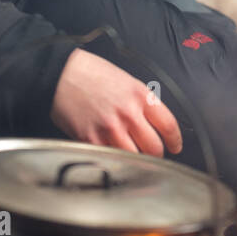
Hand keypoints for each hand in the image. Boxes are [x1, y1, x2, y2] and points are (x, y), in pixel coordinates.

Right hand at [49, 47, 182, 156]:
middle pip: (154, 148)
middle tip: (152, 155)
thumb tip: (152, 124)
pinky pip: (111, 159)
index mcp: (140, 95)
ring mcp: (110, 128)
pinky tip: (113, 157)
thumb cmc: (90, 73)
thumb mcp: (125, 80)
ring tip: (133, 158)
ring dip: (136, 161)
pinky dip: (115, 161)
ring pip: (135, 158)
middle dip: (156, 155)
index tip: (175, 147)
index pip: (168, 125)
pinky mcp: (92, 140)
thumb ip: (140, 102)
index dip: (175, 141)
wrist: (61, 74)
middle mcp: (128, 113)